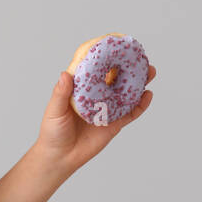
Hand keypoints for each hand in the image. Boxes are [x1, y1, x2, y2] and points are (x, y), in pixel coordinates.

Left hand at [36, 64, 156, 174]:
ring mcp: (107, 109)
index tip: (116, 44)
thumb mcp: (54, 110)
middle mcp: (96, 96)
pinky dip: (140, 104)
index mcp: (81, 89)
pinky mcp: (114, 124)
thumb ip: (61, 93)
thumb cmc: (52, 131)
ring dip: (139, 82)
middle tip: (139, 56)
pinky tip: (148, 95)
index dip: (105, 57)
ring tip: (149, 71)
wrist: (60, 156)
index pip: (95, 69)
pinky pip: (130, 112)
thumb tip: (65, 74)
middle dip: (128, 67)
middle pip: (115, 78)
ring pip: (126, 93)